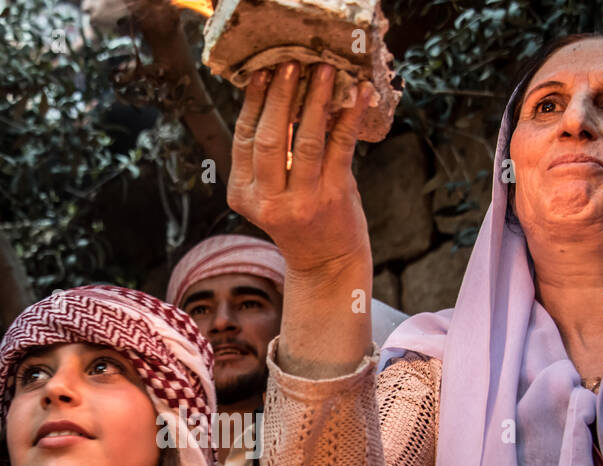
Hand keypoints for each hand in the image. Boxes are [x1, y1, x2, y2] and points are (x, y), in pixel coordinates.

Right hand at [227, 61, 373, 272]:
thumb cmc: (300, 219)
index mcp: (244, 195)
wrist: (326, 264)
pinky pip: (341, 146)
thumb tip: (282, 95)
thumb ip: (270, 157)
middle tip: (289, 64)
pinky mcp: (334, 197)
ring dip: (316, 100)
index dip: (254, 102)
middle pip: (269, 137)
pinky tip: (358, 94)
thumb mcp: (271, 193)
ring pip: (306, 139)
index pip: (244, 139)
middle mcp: (268, 201)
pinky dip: (350, 116)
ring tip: (324, 71)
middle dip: (279, 96)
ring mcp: (302, 201)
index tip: (262, 72)